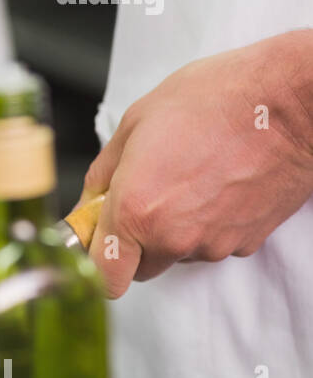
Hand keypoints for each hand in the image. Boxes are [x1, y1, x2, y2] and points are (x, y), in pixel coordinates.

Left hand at [82, 30, 312, 297]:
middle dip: (133, 243)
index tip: (96, 241)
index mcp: (136, 211)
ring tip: (188, 178)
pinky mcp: (246, 242)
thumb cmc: (214, 101)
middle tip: (142, 196)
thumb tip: (89, 202)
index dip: (95, 262)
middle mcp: (174, 238)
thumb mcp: (136, 123)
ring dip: (174, 230)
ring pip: (177, 253)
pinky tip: (217, 184)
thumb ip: (103, 173)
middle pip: (139, 268)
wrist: (289, 103)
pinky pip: (212, 243)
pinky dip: (208, 223)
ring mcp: (214, 243)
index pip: (104, 276)